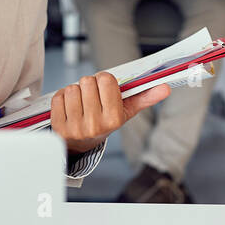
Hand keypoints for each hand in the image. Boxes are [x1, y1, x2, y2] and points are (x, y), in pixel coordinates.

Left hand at [50, 72, 170, 154]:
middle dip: (89, 85)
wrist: (81, 144)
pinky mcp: (59, 127)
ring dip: (75, 92)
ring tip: (81, 103)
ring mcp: (76, 127)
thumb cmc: (105, 122)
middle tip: (92, 97)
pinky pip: (58, 97)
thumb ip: (145, 97)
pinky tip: (69, 108)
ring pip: (72, 88)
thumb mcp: (125, 111)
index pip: (106, 80)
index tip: (104, 88)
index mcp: (114, 118)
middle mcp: (95, 125)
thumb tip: (166, 88)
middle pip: (88, 81)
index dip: (104, 80)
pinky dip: (62, 99)